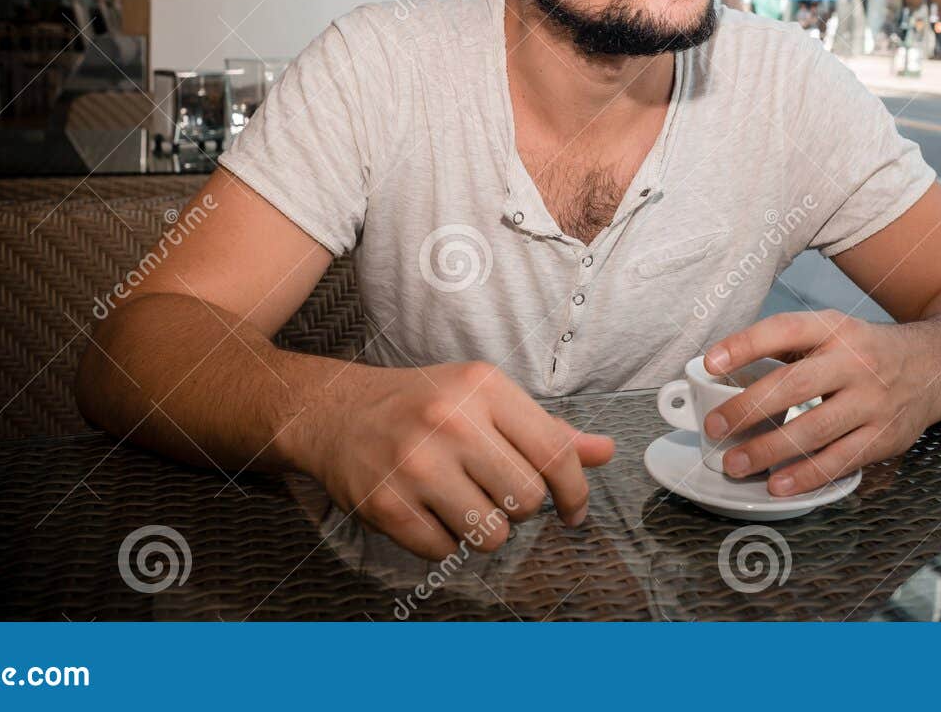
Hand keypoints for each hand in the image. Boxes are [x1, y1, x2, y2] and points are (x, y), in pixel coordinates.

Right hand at [284, 360, 614, 559]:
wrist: (336, 411)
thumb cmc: (423, 404)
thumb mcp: (485, 398)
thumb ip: (546, 429)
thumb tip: (605, 452)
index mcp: (483, 388)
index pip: (555, 454)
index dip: (576, 492)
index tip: (573, 510)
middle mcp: (451, 421)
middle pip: (527, 501)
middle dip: (520, 509)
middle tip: (495, 493)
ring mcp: (415, 464)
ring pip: (491, 535)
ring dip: (485, 531)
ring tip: (462, 503)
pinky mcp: (386, 504)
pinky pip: (443, 552)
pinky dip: (443, 543)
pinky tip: (429, 512)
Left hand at [701, 312, 940, 496]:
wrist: (936, 365)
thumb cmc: (866, 351)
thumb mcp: (834, 331)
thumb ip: (788, 348)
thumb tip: (725, 373)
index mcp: (834, 329)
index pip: (784, 330)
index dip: (745, 345)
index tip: (709, 363)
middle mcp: (855, 362)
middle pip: (794, 385)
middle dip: (748, 408)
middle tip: (714, 427)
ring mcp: (873, 401)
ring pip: (814, 429)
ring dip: (768, 450)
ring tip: (735, 463)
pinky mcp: (885, 436)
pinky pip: (840, 460)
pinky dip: (806, 475)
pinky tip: (778, 484)